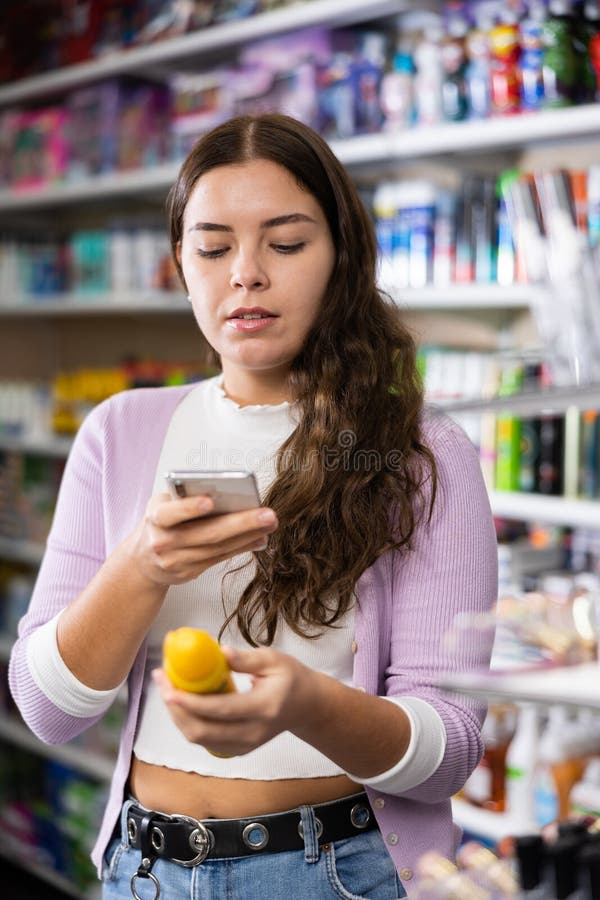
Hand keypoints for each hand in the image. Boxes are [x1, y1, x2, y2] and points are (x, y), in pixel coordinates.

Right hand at [129, 493, 277, 586]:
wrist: (142, 560)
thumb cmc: (161, 522)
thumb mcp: (164, 505)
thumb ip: (186, 499)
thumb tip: (228, 494)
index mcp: (155, 517)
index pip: (171, 513)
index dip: (190, 508)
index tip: (211, 501)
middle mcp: (164, 541)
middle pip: (207, 533)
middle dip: (241, 523)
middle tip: (267, 514)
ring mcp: (176, 561)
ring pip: (218, 548)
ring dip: (248, 536)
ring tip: (269, 524)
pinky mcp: (189, 573)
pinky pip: (220, 558)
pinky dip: (242, 547)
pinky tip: (258, 538)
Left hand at [154, 645, 316, 756]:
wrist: (306, 706)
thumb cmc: (291, 678)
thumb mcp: (274, 660)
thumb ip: (246, 659)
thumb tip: (220, 652)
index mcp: (264, 708)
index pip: (220, 710)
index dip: (191, 701)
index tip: (170, 685)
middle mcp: (253, 733)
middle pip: (203, 731)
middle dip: (175, 708)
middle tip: (162, 681)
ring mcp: (245, 745)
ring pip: (200, 739)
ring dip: (177, 715)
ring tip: (167, 688)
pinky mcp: (238, 749)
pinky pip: (205, 741)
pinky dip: (188, 722)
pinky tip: (181, 702)